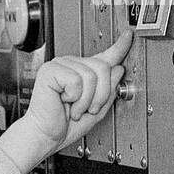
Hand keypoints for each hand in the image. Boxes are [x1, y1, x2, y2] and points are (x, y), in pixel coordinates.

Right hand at [0, 29, 133, 172]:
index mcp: (82, 73)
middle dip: (101, 94)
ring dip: (86, 99)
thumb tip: (118, 69)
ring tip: (75, 108)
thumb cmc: (65, 126)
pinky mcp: (50, 71)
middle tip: (89, 108)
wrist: (45, 137)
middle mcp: (72, 65)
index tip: (128, 36)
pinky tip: (64, 101)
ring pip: (91, 75)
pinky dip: (74, 97)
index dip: (119, 47)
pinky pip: (77, 80)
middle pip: (103, 67)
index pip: (104, 57)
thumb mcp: (97, 110)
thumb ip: (109, 91)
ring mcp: (60, 66)